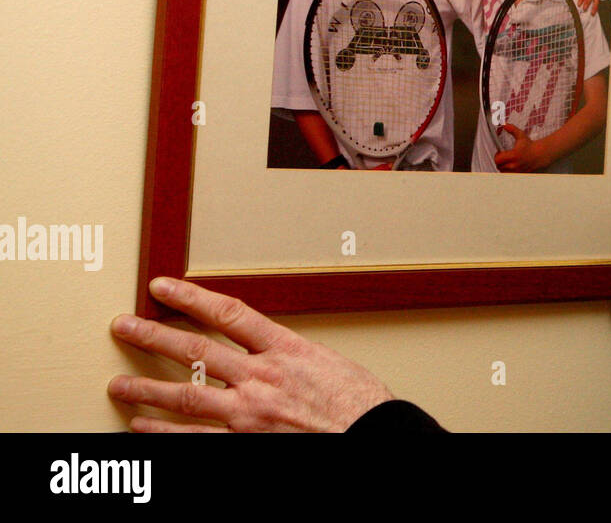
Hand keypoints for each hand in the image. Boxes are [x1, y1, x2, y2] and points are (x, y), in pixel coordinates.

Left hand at [107, 277, 393, 431]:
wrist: (372, 437)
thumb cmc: (360, 404)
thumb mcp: (328, 362)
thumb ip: (292, 356)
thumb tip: (270, 352)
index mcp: (286, 349)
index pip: (228, 313)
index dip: (190, 297)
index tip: (164, 287)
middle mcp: (262, 378)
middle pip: (196, 350)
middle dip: (153, 336)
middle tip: (124, 325)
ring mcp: (250, 413)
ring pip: (186, 395)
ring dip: (147, 389)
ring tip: (120, 384)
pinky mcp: (245, 443)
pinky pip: (194, 438)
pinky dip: (164, 433)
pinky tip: (143, 428)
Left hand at [493, 124, 552, 171]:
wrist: (540, 154)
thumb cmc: (529, 145)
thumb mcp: (521, 136)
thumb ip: (512, 129)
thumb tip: (505, 124)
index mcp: (514, 155)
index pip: (498, 159)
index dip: (497, 156)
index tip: (500, 153)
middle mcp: (515, 164)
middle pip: (499, 166)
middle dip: (499, 162)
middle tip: (503, 157)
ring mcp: (517, 170)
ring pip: (503, 172)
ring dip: (503, 167)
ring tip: (506, 162)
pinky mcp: (519, 174)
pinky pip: (509, 175)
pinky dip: (508, 172)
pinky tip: (511, 166)